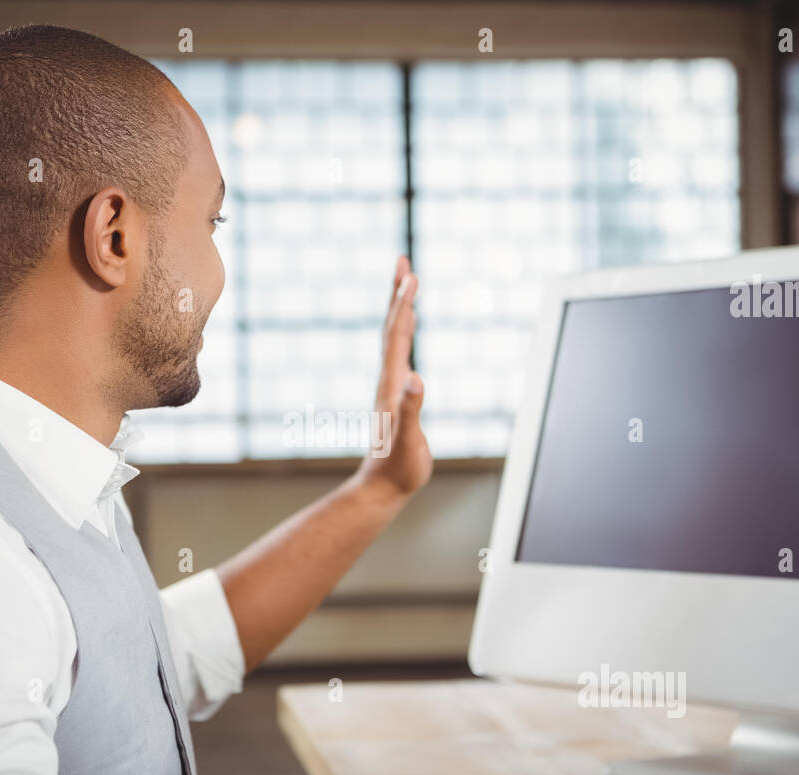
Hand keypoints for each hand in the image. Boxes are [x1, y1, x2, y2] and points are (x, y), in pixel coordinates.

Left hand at [354, 255, 432, 502]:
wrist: (381, 488)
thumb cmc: (398, 468)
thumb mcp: (408, 441)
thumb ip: (411, 411)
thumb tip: (416, 379)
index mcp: (392, 385)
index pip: (397, 336)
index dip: (403, 305)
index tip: (410, 274)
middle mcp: (389, 380)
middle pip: (393, 328)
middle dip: (399, 294)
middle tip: (402, 261)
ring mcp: (392, 387)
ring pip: (395, 339)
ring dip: (400, 309)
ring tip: (405, 284)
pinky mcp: (397, 396)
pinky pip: (401, 354)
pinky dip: (405, 333)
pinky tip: (408, 330)